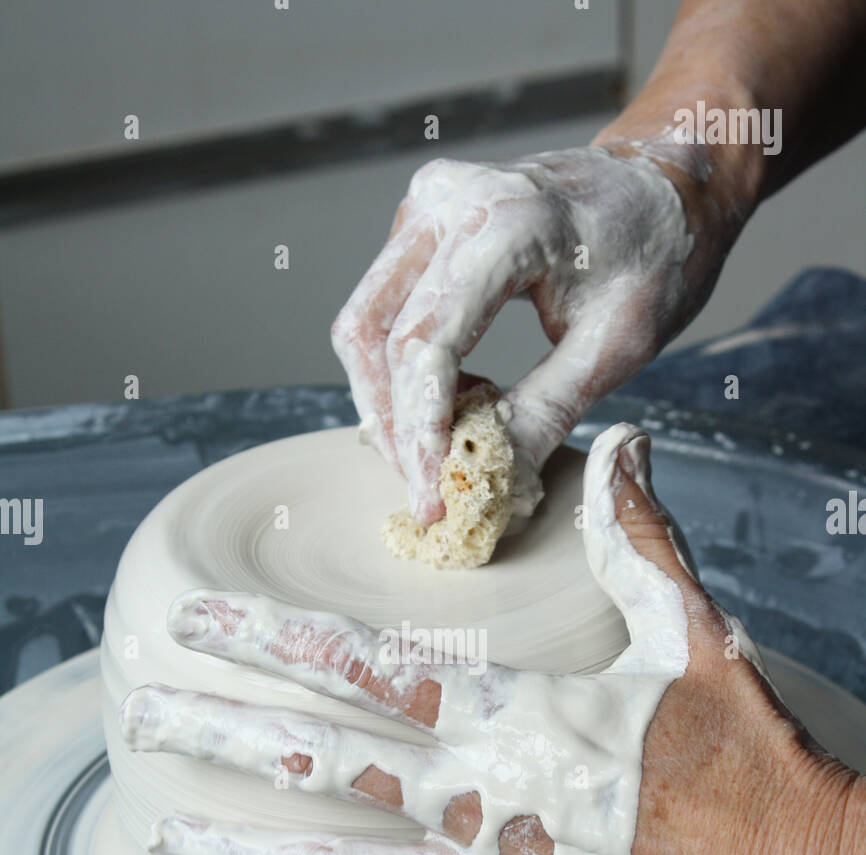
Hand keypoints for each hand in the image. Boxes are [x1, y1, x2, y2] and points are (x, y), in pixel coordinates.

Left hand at [120, 425, 864, 854]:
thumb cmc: (753, 760)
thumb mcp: (696, 637)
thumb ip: (640, 541)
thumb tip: (624, 446)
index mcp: (517, 713)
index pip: (364, 663)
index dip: (268, 636)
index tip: (194, 621)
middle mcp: (485, 799)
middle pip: (325, 759)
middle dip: (223, 731)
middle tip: (141, 717)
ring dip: (244, 850)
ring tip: (163, 834)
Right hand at [331, 145, 720, 526]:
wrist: (663, 183)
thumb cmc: (653, 253)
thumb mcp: (617, 344)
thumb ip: (548, 409)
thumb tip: (492, 476)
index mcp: (508, 220)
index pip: (428, 343)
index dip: (421, 430)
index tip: (432, 498)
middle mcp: (451, 199)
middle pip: (377, 335)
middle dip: (396, 427)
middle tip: (427, 492)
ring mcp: (428, 204)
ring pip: (364, 323)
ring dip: (385, 402)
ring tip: (430, 457)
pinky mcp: (421, 221)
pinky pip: (383, 307)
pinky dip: (398, 369)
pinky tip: (444, 405)